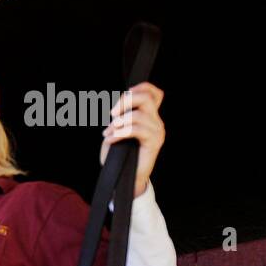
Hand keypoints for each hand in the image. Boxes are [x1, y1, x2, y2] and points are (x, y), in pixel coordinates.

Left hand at [101, 81, 164, 196]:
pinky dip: (119, 133)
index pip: (155, 93)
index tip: (124, 96)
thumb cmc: (120, 154)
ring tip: (108, 134)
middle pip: (146, 98)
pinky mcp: (154, 143)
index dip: (141, 88)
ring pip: (137, 115)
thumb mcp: (118, 131)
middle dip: (124, 102)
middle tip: (112, 114)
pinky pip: (136, 130)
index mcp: (149, 116)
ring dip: (117, 124)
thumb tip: (117, 107)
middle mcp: (156, 122)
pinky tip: (110, 139)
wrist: (125, 177)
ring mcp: (157, 132)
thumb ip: (122, 116)